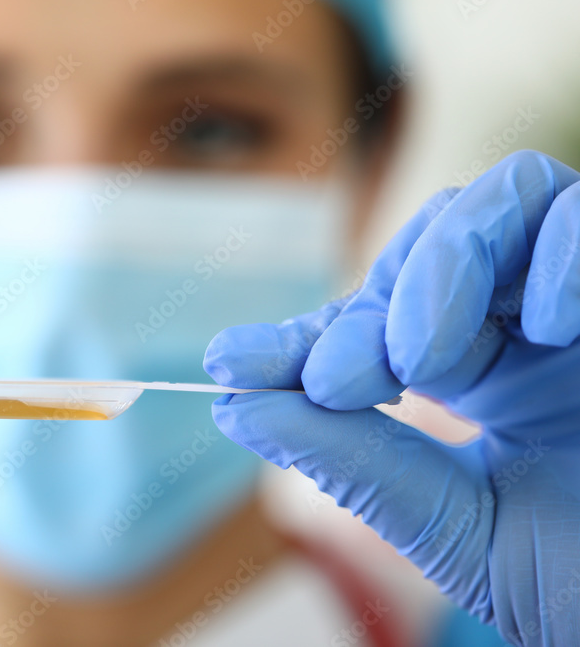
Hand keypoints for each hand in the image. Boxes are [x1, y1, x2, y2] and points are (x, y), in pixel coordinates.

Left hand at [205, 150, 579, 646]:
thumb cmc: (578, 576)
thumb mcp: (451, 523)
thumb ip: (353, 462)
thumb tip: (237, 407)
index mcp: (484, 370)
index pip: (377, 319)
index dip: (303, 336)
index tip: (231, 365)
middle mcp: (530, 319)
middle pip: (438, 234)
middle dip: (379, 299)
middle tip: (344, 377)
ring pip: (506, 199)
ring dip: (445, 267)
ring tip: (428, 360)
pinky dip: (558, 254)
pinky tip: (545, 326)